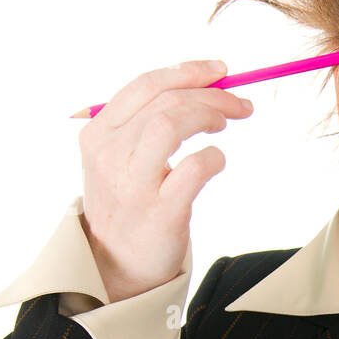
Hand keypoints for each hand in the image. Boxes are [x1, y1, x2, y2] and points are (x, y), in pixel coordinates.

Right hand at [78, 59, 253, 301]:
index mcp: (98, 135)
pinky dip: (214, 157)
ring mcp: (132, 183)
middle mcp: (109, 155)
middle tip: (240, 104)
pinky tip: (219, 160)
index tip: (219, 70)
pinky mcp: (159, 211)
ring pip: (170, 124)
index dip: (187, 72)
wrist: (114, 267)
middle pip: (165, 101)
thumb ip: (146, 125)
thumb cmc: (128, 206)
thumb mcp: (119, 159)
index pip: (145, 85)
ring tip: (228, 122)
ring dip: (209, 114)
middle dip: (210, 94)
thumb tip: (202, 88)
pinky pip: (193, 169)